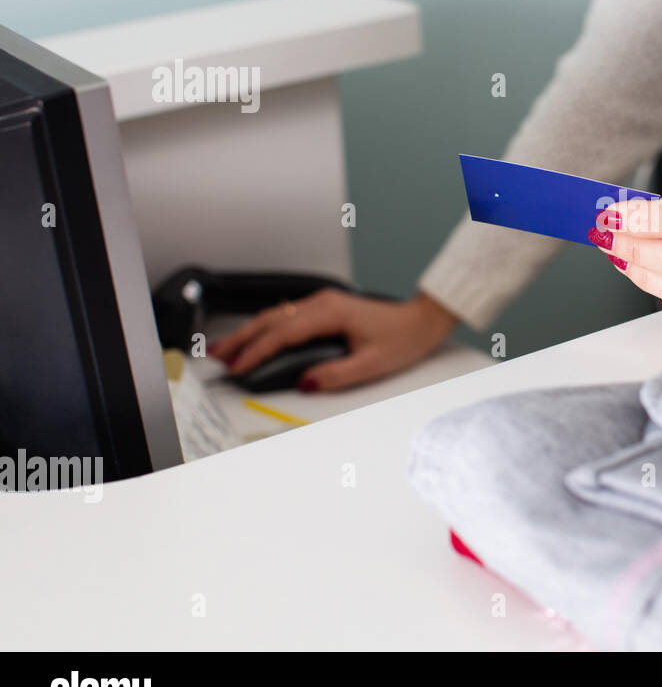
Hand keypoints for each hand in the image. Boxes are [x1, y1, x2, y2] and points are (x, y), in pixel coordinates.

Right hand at [209, 290, 457, 391]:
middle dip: (241, 339)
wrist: (420, 321)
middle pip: (271, 321)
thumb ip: (337, 374)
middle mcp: (322, 303)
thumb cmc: (402, 338)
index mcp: (331, 313)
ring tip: (224, 350)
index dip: (257, 352)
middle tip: (216, 358)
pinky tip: (254, 340)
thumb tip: (305, 383)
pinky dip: (265, 329)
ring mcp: (321, 304)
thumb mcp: (373, 364)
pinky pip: (286, 318)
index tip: (238, 368)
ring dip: (249, 333)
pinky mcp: (323, 309)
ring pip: (275, 317)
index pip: (283, 334)